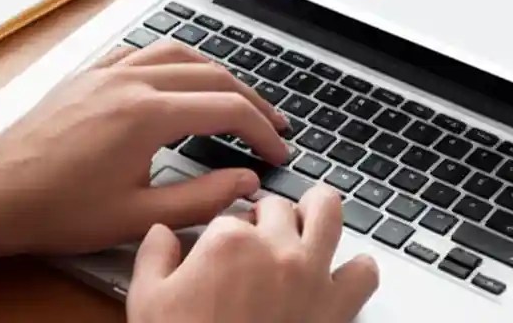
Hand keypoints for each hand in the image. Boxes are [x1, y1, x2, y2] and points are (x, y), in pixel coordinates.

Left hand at [0, 40, 290, 254]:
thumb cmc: (56, 209)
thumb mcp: (137, 217)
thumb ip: (202, 199)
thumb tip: (245, 184)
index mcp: (147, 115)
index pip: (227, 109)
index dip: (261, 130)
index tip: (276, 150)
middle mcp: (130, 83)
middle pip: (211, 75)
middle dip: (250, 100)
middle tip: (272, 125)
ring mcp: (106, 74)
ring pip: (179, 53)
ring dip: (215, 73)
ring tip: (237, 96)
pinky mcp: (88, 76)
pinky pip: (141, 52)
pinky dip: (172, 61)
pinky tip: (178, 78)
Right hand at [127, 187, 379, 322]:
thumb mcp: (148, 301)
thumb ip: (154, 257)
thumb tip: (161, 233)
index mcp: (229, 241)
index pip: (230, 214)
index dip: (224, 231)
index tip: (219, 250)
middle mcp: (276, 249)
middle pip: (279, 207)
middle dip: (267, 216)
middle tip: (259, 236)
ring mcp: (311, 275)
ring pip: (328, 213)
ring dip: (317, 211)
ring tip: (308, 220)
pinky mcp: (336, 306)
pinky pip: (364, 273)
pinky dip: (358, 269)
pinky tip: (344, 273)